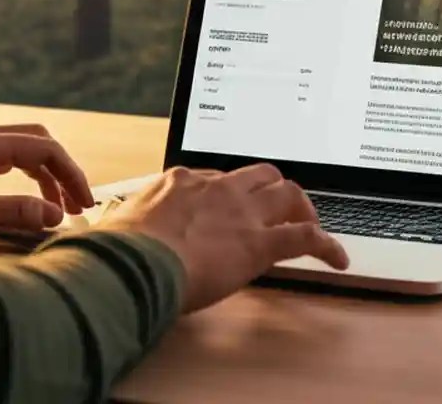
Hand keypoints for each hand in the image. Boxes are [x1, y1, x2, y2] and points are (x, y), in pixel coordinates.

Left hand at [0, 125, 95, 234]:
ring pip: (18, 148)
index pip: (45, 148)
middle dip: (61, 171)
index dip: (72, 175)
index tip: (85, 205)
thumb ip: (12, 212)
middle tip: (75, 206)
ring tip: (52, 209)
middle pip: (36, 141)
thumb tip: (55, 215)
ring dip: (41, 175)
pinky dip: (20, 175)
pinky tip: (17, 198)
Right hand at [97, 164, 348, 311]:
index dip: (228, 195)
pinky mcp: (260, 243)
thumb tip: (104, 237)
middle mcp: (218, 189)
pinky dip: (327, 246)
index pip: (216, 179)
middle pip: (260, 176)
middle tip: (279, 210)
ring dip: (302, 208)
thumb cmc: (117, 252)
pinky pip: (306, 238)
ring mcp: (242, 213)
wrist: (132, 264)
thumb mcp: (115, 228)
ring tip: (311, 225)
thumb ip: (122, 226)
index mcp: (182, 182)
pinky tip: (337, 260)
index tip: (228, 209)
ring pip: (288, 195)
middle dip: (274, 190)